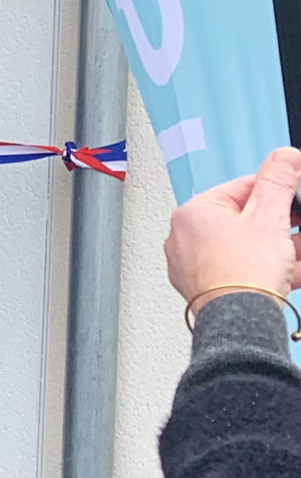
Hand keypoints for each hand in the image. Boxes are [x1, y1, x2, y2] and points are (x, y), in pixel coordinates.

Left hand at [165, 146, 300, 303]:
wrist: (239, 322)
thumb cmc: (243, 273)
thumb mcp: (269, 217)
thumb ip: (278, 182)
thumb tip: (283, 155)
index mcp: (194, 213)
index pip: (243, 188)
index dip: (277, 194)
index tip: (295, 201)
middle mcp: (186, 237)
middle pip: (247, 221)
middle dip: (282, 227)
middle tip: (296, 231)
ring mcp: (194, 265)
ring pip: (248, 247)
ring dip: (281, 249)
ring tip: (295, 254)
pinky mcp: (206, 287)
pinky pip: (242, 269)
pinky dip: (267, 269)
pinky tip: (290, 272)